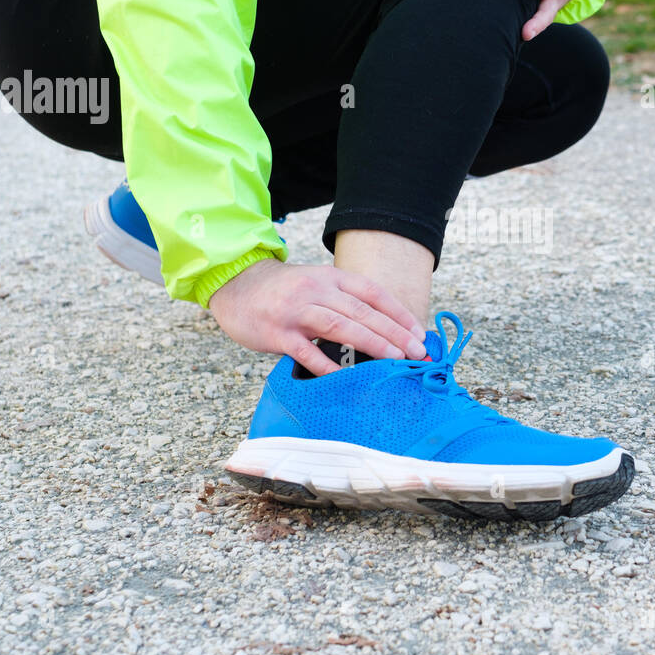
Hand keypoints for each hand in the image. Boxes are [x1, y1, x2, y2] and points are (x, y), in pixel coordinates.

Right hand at [208, 259, 427, 374]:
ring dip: (371, 342)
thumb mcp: (317, 285)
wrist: (236, 285)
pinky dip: (326, 365)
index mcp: (331, 277)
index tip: (419, 333)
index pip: (372, 293)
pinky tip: (346, 376)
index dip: (398, 313)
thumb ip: (344, 302)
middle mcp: (316, 291)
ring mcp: (296, 311)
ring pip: (339, 326)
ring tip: (394, 358)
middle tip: (416, 351)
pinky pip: (305, 352)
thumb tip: (385, 329)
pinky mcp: (277, 333)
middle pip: (362, 311)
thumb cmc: (285, 291)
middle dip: (393, 332)